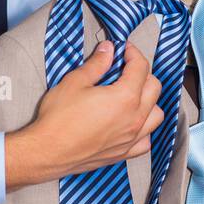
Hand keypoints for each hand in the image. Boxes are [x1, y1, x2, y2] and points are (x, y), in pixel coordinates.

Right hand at [4, 40, 163, 189]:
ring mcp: (131, 138)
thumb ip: (96, 64)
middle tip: (126, 68)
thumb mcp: (75, 82)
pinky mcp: (123, 153)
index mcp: (125, 98)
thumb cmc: (58, 119)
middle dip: (143, 73)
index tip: (124, 50)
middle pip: (154, 88)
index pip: (141, 68)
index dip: (133, 53)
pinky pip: (146, 140)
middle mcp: (134, 119)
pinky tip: (131, 123)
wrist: (47, 152)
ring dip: (149, 101)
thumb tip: (108, 50)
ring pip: (156, 115)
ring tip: (132, 95)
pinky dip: (144, 129)